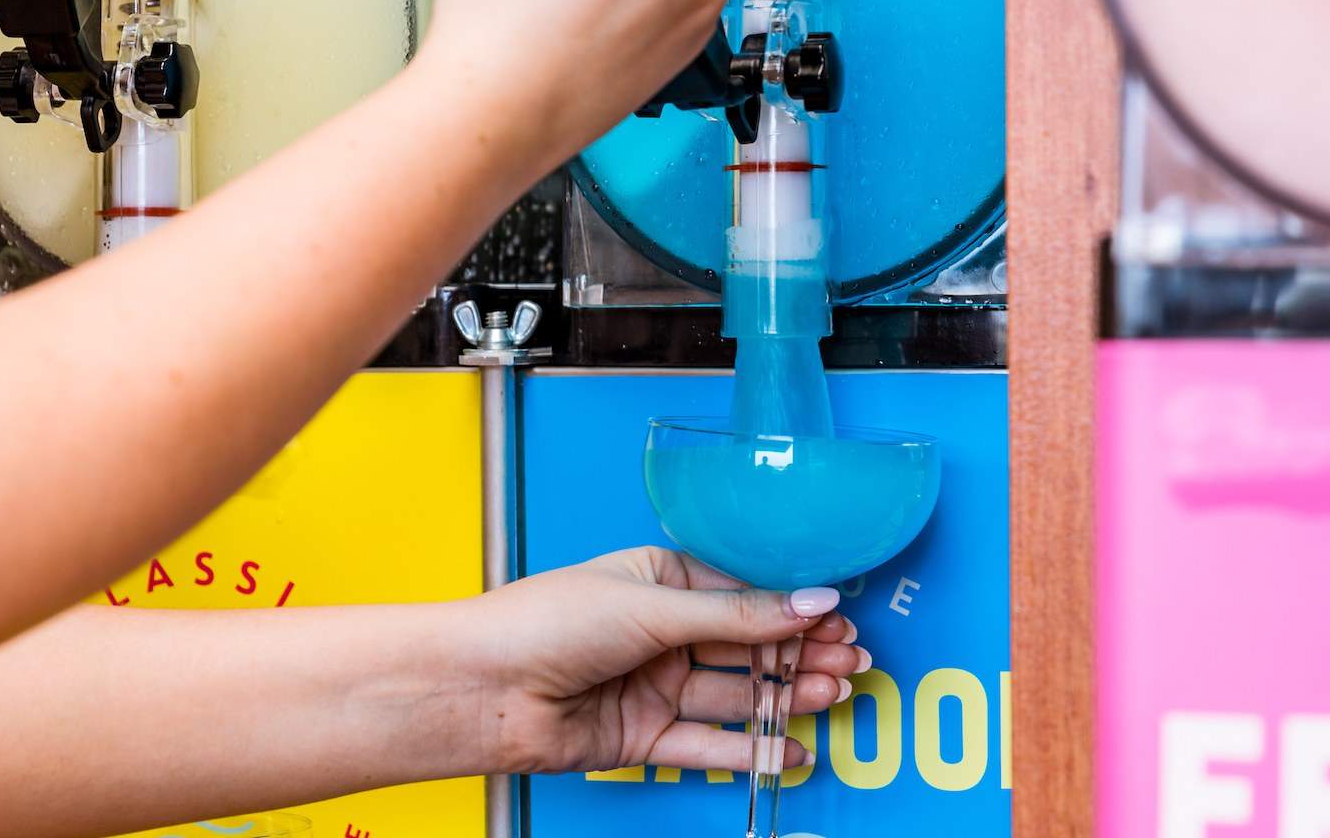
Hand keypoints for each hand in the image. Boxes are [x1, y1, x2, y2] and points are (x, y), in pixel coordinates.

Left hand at [462, 547, 867, 774]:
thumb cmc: (546, 623)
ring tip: (832, 696)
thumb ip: (738, 614)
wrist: (479, 689)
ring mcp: (653, 686)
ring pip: (734, 695)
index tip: (839, 618)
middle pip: (747, 646)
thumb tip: (810, 601)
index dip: (794, 608)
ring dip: (786, 696)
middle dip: (801, 653)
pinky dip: (749, 750)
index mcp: (660, 580)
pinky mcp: (642, 739)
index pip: (745, 593)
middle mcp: (660, 632)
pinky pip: (706, 745)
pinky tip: (790, 749)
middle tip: (850, 661)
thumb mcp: (653, 606)